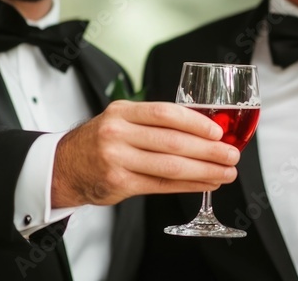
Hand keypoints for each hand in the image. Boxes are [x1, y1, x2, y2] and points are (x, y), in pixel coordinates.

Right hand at [52, 100, 238, 206]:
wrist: (65, 166)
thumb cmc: (102, 140)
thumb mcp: (123, 120)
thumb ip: (155, 122)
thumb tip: (204, 129)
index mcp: (122, 112)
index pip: (165, 113)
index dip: (195, 122)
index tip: (218, 131)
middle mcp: (117, 134)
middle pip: (172, 142)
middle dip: (208, 150)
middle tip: (231, 154)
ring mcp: (116, 160)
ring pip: (170, 166)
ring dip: (204, 170)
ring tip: (226, 172)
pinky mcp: (119, 184)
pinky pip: (161, 185)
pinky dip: (188, 185)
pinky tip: (206, 183)